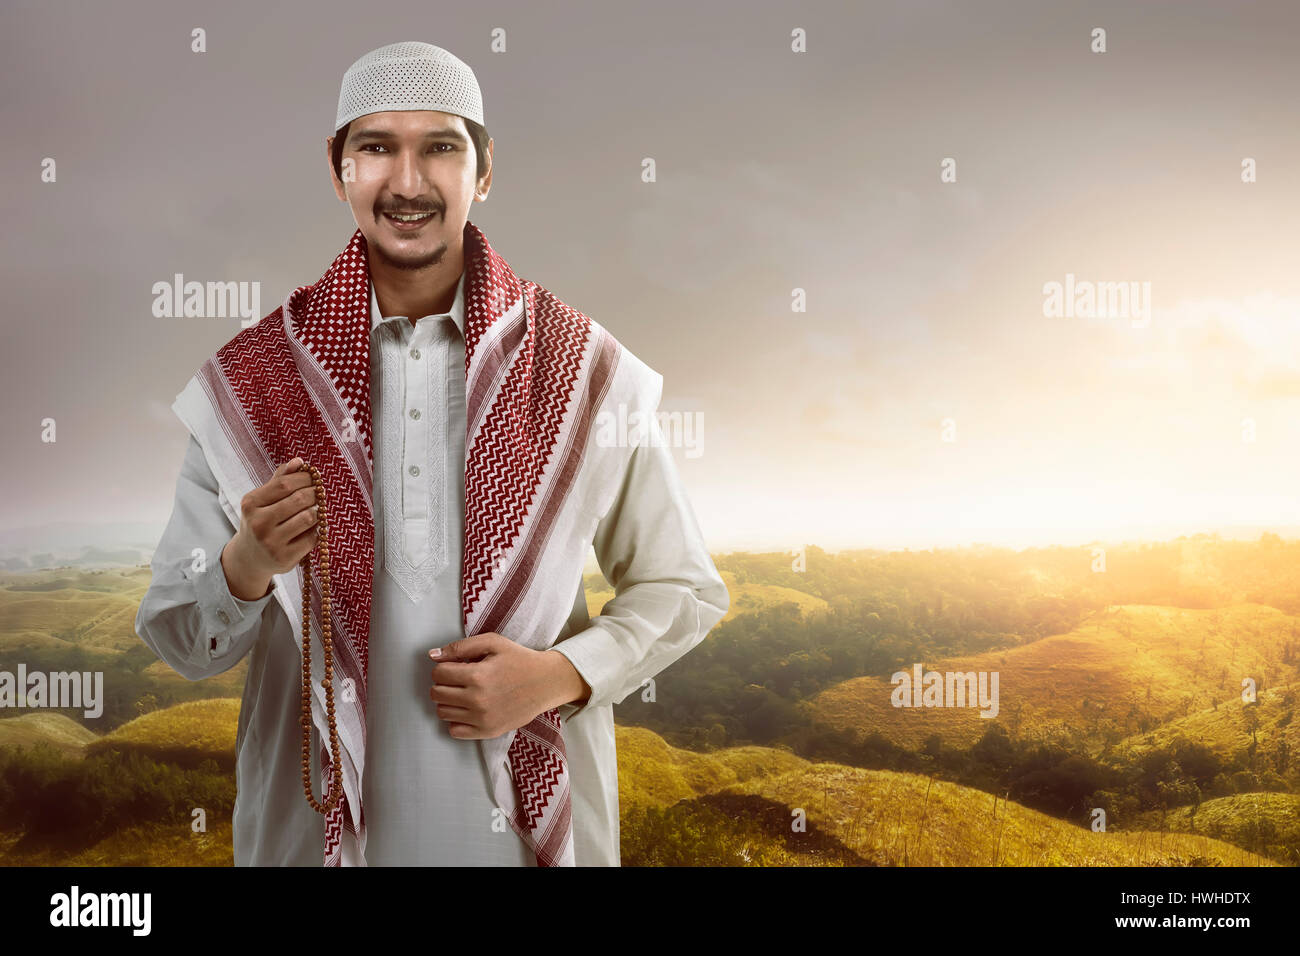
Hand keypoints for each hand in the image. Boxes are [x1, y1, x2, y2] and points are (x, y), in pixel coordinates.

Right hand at [223, 457, 319, 598]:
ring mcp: (271, 542)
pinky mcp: (285, 558)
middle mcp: (258, 523)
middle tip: (319, 492)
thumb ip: (279, 480)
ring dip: (318, 510)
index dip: (304, 478)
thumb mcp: (261, 501)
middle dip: (314, 492)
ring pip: (308, 517)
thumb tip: (298, 461)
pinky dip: (316, 529)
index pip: (284, 484)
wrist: (248, 559)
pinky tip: (312, 527)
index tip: (313, 477)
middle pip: (299, 499)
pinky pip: (311, 537)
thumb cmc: (260, 522)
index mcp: (250, 504)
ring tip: (317, 508)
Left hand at [429, 633, 590, 738]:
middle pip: (436, 694)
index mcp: (477, 675)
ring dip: (448, 701)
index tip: (455, 667)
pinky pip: (454, 731)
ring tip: (464, 693)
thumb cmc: (519, 660)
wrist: (546, 683)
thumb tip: (433, 655)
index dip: (443, 667)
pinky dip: (456, 720)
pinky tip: (468, 709)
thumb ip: (460, 647)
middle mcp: (477, 700)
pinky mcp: (487, 732)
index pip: (438, 674)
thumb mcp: (493, 643)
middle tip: (458, 679)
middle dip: (443, 684)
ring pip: (442, 712)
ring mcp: (482, 719)